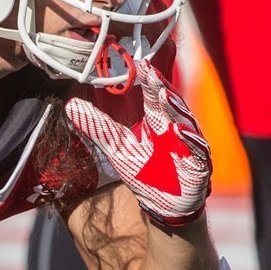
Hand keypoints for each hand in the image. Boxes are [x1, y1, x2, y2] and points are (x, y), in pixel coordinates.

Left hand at [65, 58, 210, 226]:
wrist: (166, 206)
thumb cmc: (147, 173)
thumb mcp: (117, 148)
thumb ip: (98, 127)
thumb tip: (71, 106)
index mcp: (158, 122)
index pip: (154, 97)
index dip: (149, 81)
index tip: (141, 64)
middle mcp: (176, 128)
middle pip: (170, 104)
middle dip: (161, 88)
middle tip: (150, 72)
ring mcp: (189, 145)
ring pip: (185, 122)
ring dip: (175, 108)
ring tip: (164, 95)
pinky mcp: (199, 164)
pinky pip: (196, 150)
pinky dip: (188, 140)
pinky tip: (179, 130)